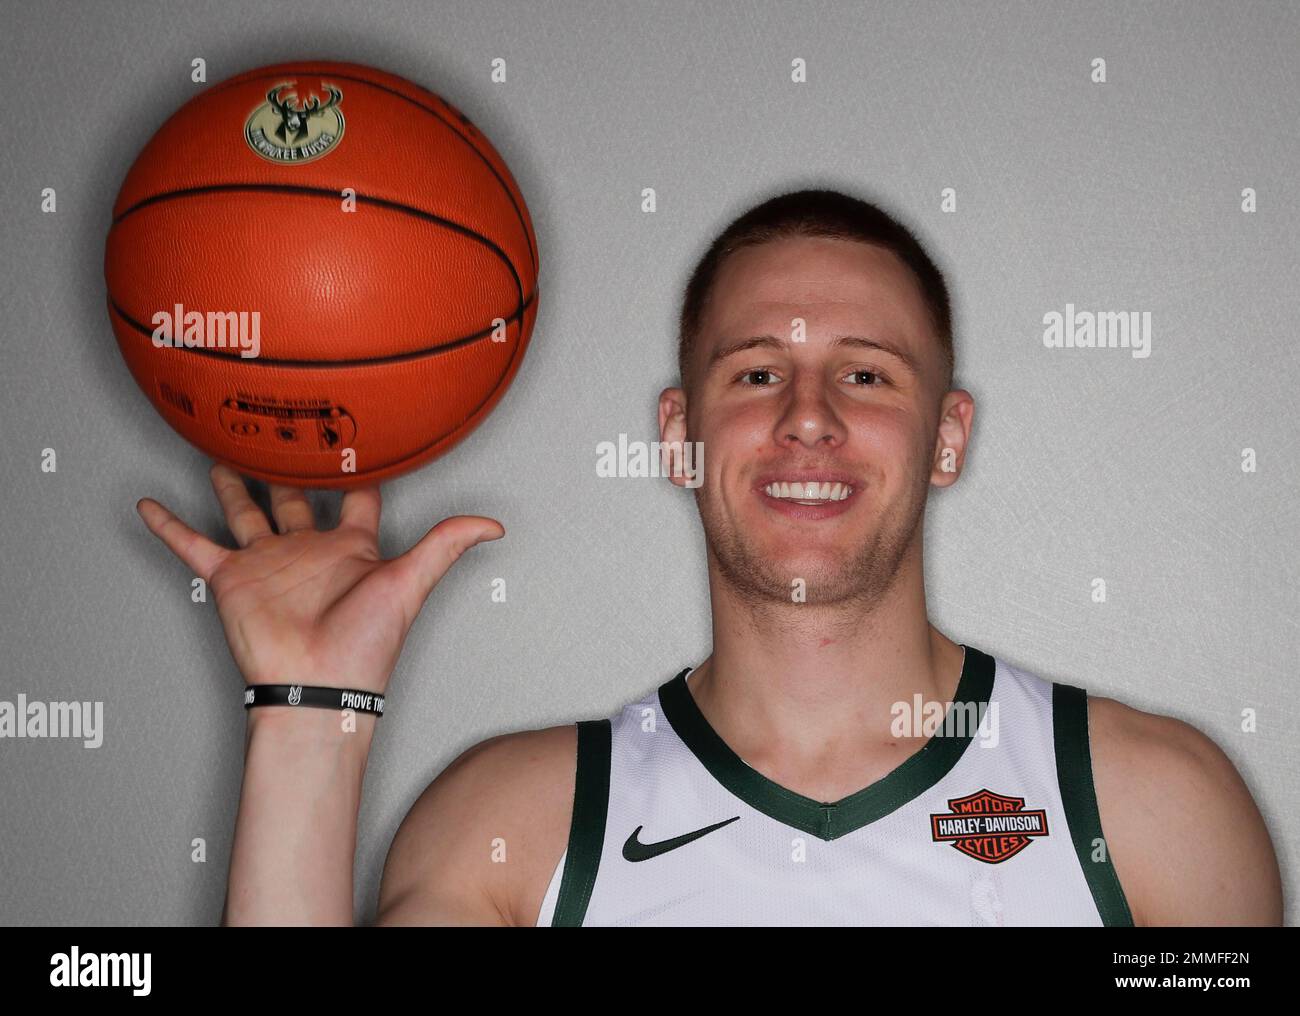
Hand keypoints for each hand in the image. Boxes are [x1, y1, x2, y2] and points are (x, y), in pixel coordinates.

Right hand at [136, 463, 502, 694]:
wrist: (318, 686)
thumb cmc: (365, 645)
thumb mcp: (411, 582)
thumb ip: (447, 544)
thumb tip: (496, 525)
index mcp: (351, 547)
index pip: (355, 497)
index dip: (357, 468)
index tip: (352, 431)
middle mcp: (308, 550)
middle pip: (294, 497)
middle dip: (287, 466)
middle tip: (280, 426)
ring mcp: (268, 562)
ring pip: (244, 511)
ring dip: (232, 484)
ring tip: (222, 450)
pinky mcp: (232, 579)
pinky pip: (193, 545)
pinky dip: (169, 526)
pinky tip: (150, 504)